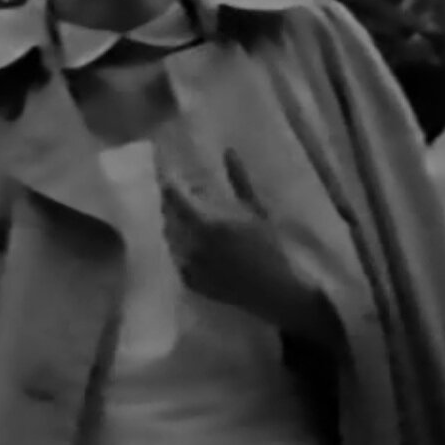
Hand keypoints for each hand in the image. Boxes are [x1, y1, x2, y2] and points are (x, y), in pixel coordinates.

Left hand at [161, 151, 341, 348]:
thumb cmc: (273, 248)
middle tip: (183, 193)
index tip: (168, 171)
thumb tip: (228, 151)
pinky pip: (178, 259)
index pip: (175, 197)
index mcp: (208, 223)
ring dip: (176, 225)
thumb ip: (240, 180)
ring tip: (190, 218)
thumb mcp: (258, 209)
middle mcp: (193, 244)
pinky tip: (195, 244)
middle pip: (169, 217)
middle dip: (173, 203)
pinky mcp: (192, 283)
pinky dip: (182, 247)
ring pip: (172, 238)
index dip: (169, 182)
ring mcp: (190, 266)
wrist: (277, 292)